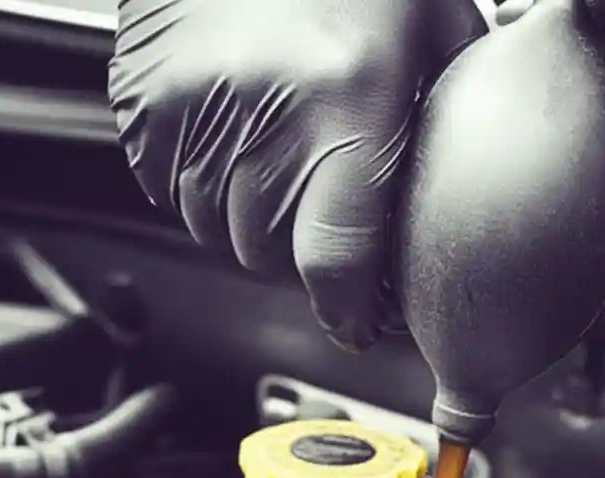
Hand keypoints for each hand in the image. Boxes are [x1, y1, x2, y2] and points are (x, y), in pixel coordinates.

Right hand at [109, 0, 487, 350]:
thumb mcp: (431, 18)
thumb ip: (446, 107)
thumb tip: (463, 180)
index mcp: (348, 100)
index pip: (336, 258)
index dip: (348, 308)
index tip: (358, 320)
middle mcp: (262, 114)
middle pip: (269, 252)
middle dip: (300, 248)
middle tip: (321, 211)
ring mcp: (189, 110)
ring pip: (213, 227)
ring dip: (247, 217)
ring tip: (275, 162)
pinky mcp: (141, 101)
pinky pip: (165, 187)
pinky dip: (198, 182)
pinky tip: (230, 137)